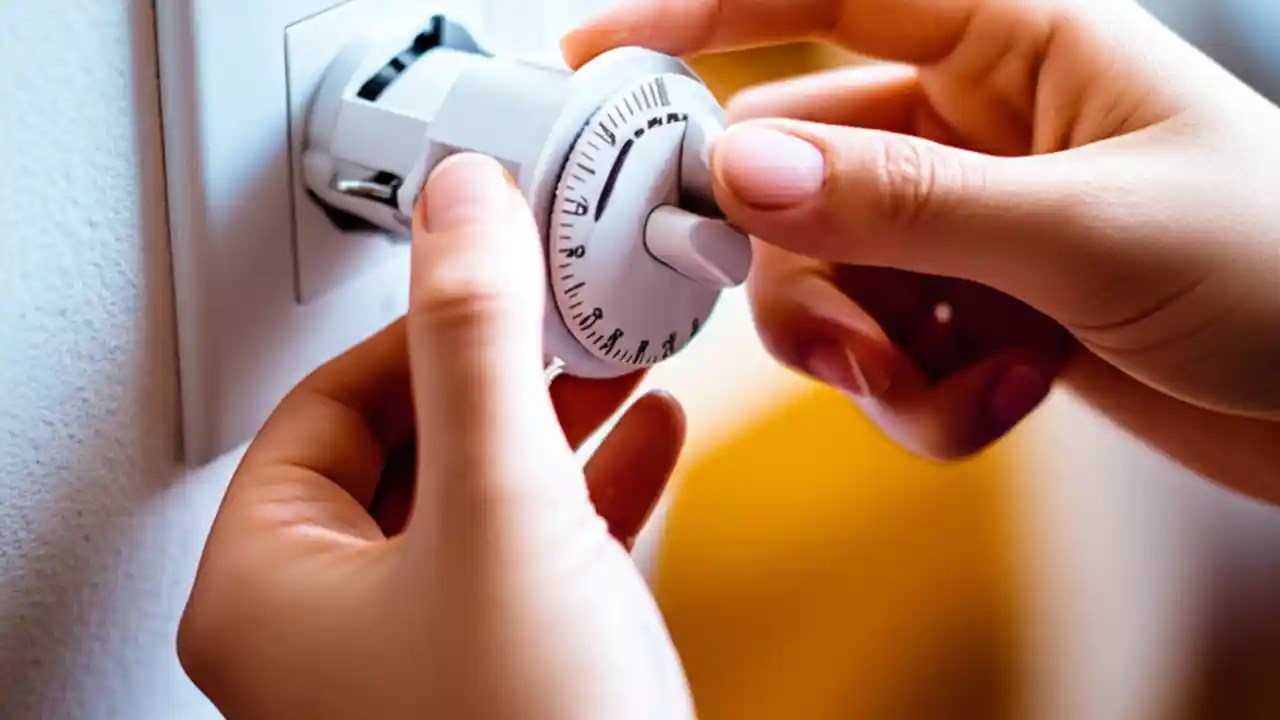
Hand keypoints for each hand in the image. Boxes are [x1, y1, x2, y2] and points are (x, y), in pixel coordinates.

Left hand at [178, 155, 693, 718]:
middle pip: (411, 446)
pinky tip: (649, 442)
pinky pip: (536, 556)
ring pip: (480, 500)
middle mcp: (330, 630)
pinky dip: (591, 493)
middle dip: (503, 372)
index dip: (417, 323)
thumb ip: (475, 341)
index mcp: (271, 590)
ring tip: (616, 361)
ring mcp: (419, 657)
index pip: (326, 404)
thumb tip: (462, 204)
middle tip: (565, 307)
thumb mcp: (499, 508)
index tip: (492, 266)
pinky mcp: (503, 677)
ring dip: (555, 424)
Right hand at [566, 0, 1279, 499]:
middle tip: (816, 320)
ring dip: (867, 350)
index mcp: (1016, 44)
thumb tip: (740, 173)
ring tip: (948, 378)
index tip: (599, 56)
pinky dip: (920, 393)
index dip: (703, 12)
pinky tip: (1003, 396)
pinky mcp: (974, 313)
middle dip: (795, 258)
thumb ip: (903, 201)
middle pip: (796, 168)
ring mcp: (966, 228)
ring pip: (826, 277)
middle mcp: (974, 127)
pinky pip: (882, 350)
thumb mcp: (1088, 227)